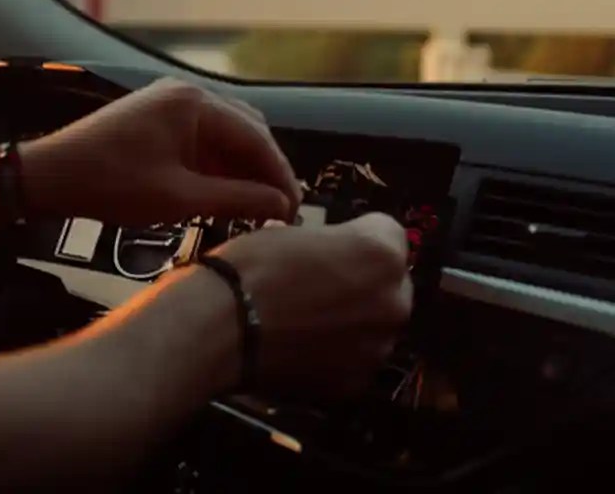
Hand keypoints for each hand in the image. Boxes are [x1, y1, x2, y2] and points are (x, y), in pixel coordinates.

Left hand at [21, 79, 301, 225]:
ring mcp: (174, 104)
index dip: (280, 176)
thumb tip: (281, 207)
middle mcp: (189, 94)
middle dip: (266, 172)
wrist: (48, 176)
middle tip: (280, 212)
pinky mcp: (161, 120)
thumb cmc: (108, 184)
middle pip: (249, 132)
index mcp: (195, 103)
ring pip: (229, 138)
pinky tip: (226, 196)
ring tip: (256, 209)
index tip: (293, 210)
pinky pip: (206, 141)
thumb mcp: (178, 198)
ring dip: (244, 171)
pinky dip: (220, 168)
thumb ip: (236, 200)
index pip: (257, 138)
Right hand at [213, 212, 412, 397]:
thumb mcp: (298, 232)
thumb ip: (334, 244)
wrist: (220, 328)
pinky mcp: (355, 383)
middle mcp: (394, 301)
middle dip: (364, 283)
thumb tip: (331, 254)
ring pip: (375, 326)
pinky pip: (355, 362)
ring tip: (309, 321)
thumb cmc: (253, 268)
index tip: (335, 244)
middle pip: (390, 284)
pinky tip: (303, 348)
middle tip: (322, 285)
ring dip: (354, 322)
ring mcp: (378, 347)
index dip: (359, 236)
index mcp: (382, 253)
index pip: (389, 234)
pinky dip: (337, 357)